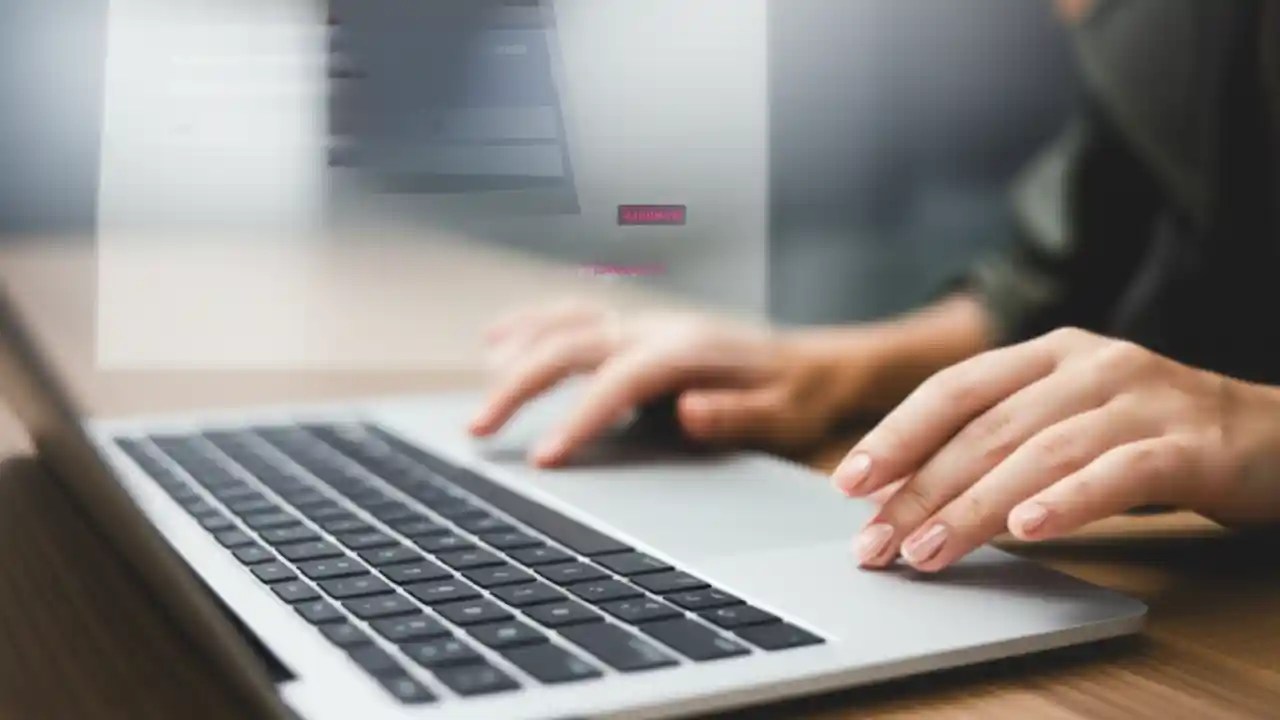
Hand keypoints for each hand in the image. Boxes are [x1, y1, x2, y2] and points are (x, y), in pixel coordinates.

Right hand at [469, 299, 861, 465]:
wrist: (818, 365)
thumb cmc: (798, 396)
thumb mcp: (783, 414)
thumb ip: (734, 413)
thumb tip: (685, 410)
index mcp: (688, 350)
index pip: (615, 381)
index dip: (576, 418)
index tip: (543, 458)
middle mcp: (658, 328)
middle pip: (571, 346)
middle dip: (519, 386)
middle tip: (479, 430)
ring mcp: (645, 323)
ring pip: (565, 325)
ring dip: (516, 353)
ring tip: (481, 390)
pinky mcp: (639, 329)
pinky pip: (574, 317)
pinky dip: (532, 325)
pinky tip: (499, 340)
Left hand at [831, 327, 1279, 572]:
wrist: (1273, 436)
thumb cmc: (1149, 435)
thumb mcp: (1066, 422)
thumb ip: (998, 445)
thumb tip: (904, 495)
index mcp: (1047, 354)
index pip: (953, 390)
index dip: (897, 435)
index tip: (850, 482)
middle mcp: (1088, 364)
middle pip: (985, 429)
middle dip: (920, 491)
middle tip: (875, 542)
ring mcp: (1140, 398)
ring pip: (1038, 453)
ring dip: (974, 508)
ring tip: (928, 551)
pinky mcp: (1187, 443)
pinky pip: (1117, 473)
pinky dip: (1067, 501)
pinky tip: (1027, 530)